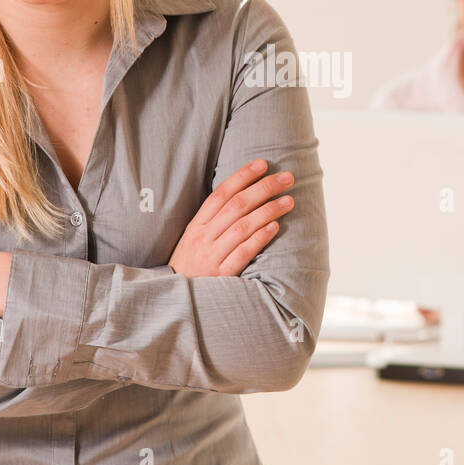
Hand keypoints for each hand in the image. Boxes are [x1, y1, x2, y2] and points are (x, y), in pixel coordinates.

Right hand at [169, 159, 294, 277]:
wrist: (174, 300)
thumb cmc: (191, 265)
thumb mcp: (194, 239)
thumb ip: (214, 220)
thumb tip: (243, 196)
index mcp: (196, 225)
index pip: (221, 194)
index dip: (242, 176)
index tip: (263, 164)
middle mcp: (203, 237)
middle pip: (236, 206)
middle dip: (264, 188)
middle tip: (287, 178)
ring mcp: (212, 256)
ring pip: (242, 227)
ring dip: (268, 210)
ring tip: (288, 200)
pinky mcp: (222, 276)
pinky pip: (243, 253)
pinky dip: (259, 238)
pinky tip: (275, 227)